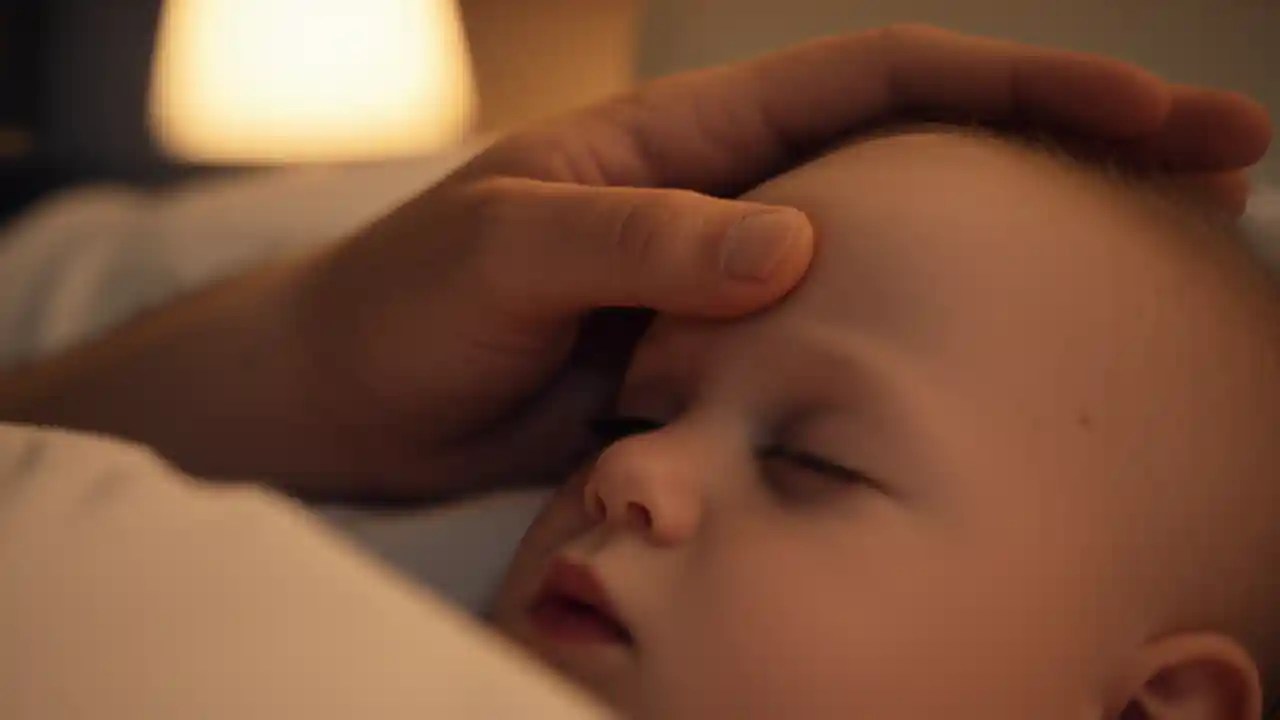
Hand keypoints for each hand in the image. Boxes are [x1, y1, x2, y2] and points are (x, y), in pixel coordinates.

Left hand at [293, 25, 1270, 497]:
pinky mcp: (714, 370)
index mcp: (692, 141)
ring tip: (1144, 279)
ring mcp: (730, 288)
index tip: (1157, 118)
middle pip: (930, 156)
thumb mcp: (507, 256)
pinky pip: (837, 360)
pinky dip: (915, 363)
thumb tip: (790, 243)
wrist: (345, 401)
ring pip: (899, 261)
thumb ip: (641, 243)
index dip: (1025, 90)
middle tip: (1216, 179)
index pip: (888, 84)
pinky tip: (982, 382)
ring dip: (1016, 261)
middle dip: (1072, 156)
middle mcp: (728, 202)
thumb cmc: (400, 308)